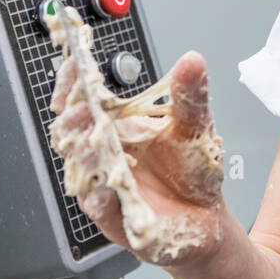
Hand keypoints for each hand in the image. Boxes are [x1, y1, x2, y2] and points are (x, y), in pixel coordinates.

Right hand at [49, 49, 225, 266]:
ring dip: (84, 155)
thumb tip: (192, 60)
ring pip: (81, 169)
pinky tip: (104, 187)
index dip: (74, 82)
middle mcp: (104, 155)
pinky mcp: (114, 219)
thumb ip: (189, 96)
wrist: (207, 217)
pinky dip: (100, 197)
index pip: (84, 100)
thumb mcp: (195, 127)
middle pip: (72, 133)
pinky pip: (100, 208)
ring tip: (91, 140)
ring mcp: (104, 186)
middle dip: (73, 118)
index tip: (76, 63)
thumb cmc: (193, 170)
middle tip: (82, 106)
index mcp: (118, 127)